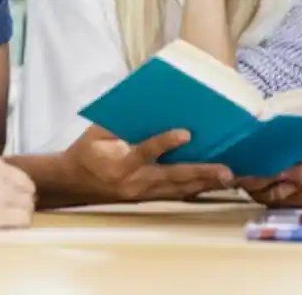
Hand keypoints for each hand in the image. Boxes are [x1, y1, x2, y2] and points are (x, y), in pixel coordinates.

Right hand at [0, 155, 34, 230]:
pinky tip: (5, 232)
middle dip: (21, 205)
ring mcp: (0, 194)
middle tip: (9, 218)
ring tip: (5, 227)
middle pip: (28, 193)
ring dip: (21, 217)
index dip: (19, 194)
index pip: (22, 179)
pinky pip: (23, 220)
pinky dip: (19, 226)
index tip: (12, 204)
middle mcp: (0, 175)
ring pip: (28, 206)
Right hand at [61, 126, 233, 201]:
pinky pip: (176, 194)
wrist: (72, 183)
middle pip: (172, 177)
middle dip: (201, 173)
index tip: (186, 134)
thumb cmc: (87, 151)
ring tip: (230, 178)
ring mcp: (142, 194)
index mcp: (119, 163)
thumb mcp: (97, 132)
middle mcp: (134, 182)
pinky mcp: (148, 199)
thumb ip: (121, 121)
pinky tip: (214, 184)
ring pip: (179, 189)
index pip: (145, 152)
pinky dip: (196, 189)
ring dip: (205, 184)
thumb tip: (148, 103)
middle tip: (226, 171)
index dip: (164, 143)